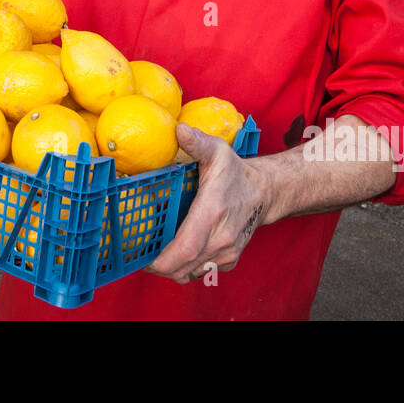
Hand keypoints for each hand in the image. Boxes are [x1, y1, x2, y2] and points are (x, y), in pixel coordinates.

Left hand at [145, 124, 273, 284]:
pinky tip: (175, 251)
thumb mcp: (218, 151)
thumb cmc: (237, 172)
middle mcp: (221, 239)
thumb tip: (178, 129)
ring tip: (154, 252)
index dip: (160, 259)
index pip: (185, 248)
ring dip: (170, 268)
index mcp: (213, 212)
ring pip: (189, 273)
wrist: (265, 193)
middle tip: (139, 254)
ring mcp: (226, 253)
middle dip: (157, 266)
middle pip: (182, 267)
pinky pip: (199, 271)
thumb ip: (197, 142)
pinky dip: (184, 267)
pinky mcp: (229, 261)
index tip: (141, 255)